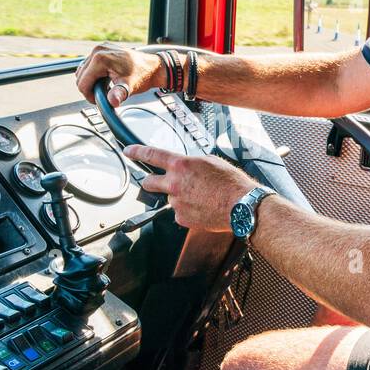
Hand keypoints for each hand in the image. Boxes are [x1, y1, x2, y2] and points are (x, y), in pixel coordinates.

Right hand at [75, 44, 162, 108]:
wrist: (152, 67)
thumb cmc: (142, 75)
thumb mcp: (128, 87)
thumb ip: (118, 94)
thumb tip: (113, 101)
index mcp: (100, 58)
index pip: (82, 83)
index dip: (89, 96)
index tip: (99, 100)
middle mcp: (98, 50)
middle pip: (80, 77)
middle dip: (90, 89)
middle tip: (103, 95)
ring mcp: (100, 48)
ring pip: (83, 71)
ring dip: (91, 81)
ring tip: (105, 87)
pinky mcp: (102, 49)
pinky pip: (90, 65)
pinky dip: (94, 74)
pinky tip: (105, 79)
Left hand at [123, 145, 252, 230]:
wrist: (241, 205)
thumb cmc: (230, 182)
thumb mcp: (210, 161)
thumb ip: (191, 163)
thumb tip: (184, 167)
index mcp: (181, 165)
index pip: (151, 155)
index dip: (136, 152)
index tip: (128, 152)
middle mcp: (174, 184)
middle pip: (149, 182)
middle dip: (150, 181)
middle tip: (156, 182)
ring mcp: (176, 203)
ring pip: (170, 198)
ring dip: (179, 197)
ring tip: (200, 197)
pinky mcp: (182, 218)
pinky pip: (180, 213)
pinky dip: (188, 210)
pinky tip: (202, 207)